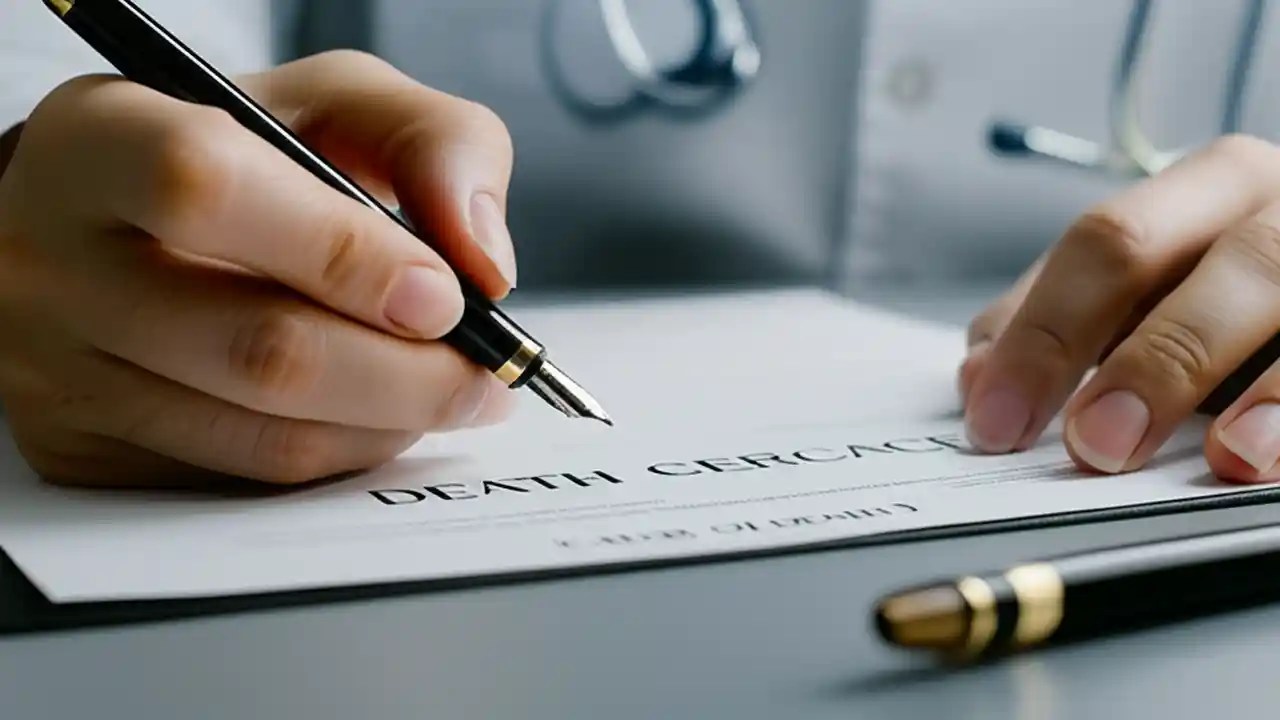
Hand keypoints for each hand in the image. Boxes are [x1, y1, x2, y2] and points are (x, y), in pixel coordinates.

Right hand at [0, 51, 518, 486]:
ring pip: (264, 436)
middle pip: (257, 348)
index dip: (346, 253)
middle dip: (409, 375)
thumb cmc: (241, 155)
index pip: (207, 190)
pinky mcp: (84, 451)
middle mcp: (54, 260)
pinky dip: (340, 456)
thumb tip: (485, 266)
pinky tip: (372, 416)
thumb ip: (434, 145)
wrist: (111, 226)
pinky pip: (246, 481)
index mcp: (102, 139)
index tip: (445, 296)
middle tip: (483, 376)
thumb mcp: (338, 104)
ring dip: (390, 425)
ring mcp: (59, 370)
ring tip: (446, 393)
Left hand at [961, 134, 1279, 482]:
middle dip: (1152, 359)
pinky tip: (1272, 455)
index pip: (1108, 244)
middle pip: (1219, 265)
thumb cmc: (1223, 288)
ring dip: (1264, 384)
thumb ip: (1059, 325)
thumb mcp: (1144, 292)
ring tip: (1226, 456)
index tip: (996, 420)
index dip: (1044, 333)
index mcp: (1206, 188)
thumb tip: (978, 379)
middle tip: (1094, 444)